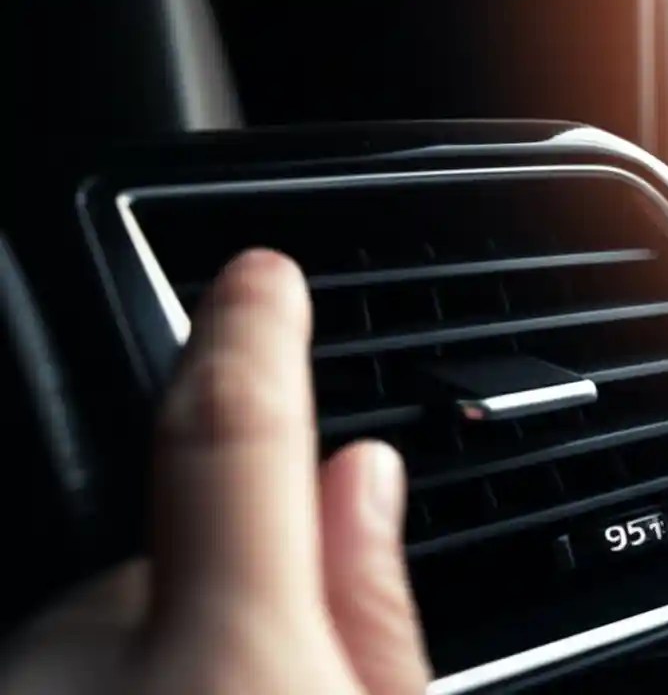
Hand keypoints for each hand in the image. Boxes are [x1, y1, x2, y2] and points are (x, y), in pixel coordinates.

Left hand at [0, 250, 431, 693]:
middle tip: (295, 679)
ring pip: (114, 617)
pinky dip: (114, 687)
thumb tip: (361, 479)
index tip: (261, 274)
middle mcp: (84, 674)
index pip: (235, 434)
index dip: (253, 339)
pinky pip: (59, 668)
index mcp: (230, 668)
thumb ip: (374, 609)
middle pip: (181, 554)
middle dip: (233, 586)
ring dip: (166, 657)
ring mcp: (23, 690)